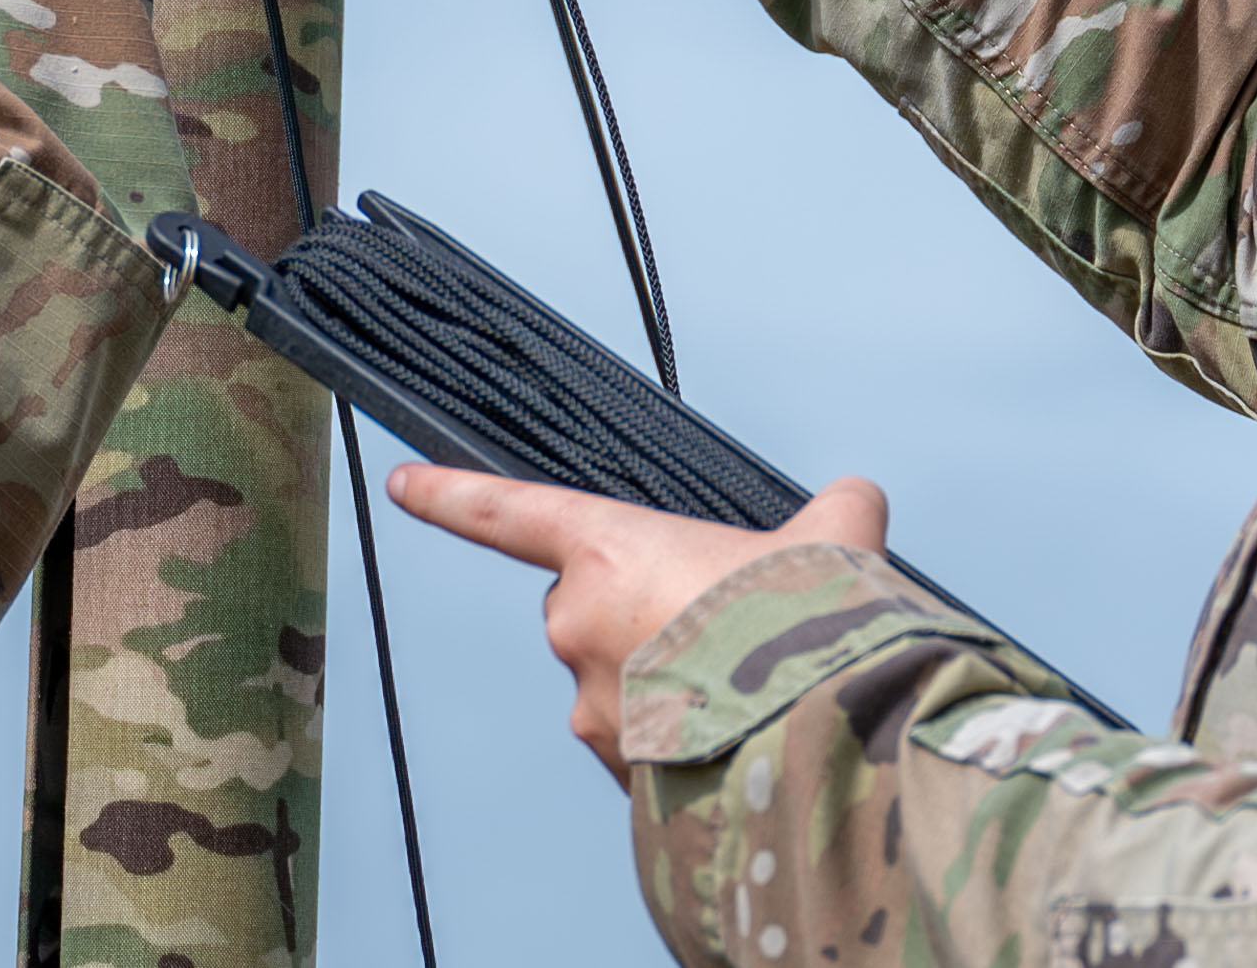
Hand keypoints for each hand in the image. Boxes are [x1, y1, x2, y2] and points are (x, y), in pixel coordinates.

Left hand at [388, 462, 889, 776]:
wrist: (818, 732)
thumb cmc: (808, 623)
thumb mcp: (836, 537)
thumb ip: (834, 510)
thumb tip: (852, 502)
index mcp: (610, 550)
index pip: (507, 511)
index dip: (451, 494)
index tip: (403, 484)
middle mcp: (579, 626)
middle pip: (590, 609)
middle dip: (644, 617)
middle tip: (724, 625)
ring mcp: (594, 706)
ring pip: (623, 683)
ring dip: (672, 684)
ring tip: (751, 686)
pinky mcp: (620, 772)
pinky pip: (643, 744)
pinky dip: (682, 740)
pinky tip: (743, 734)